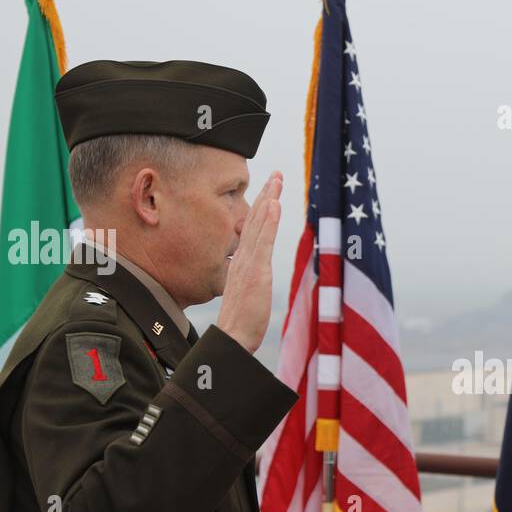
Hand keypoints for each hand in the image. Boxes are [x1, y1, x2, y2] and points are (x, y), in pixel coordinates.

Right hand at [216, 171, 283, 352]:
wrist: (233, 337)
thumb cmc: (241, 321)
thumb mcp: (247, 294)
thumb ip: (250, 280)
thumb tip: (253, 275)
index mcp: (242, 262)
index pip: (253, 229)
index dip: (263, 208)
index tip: (271, 190)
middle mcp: (243, 258)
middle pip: (256, 220)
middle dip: (267, 195)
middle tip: (277, 174)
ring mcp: (248, 263)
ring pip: (259, 225)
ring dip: (269, 200)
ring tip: (277, 179)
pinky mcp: (255, 271)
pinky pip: (263, 241)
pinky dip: (269, 221)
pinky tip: (275, 204)